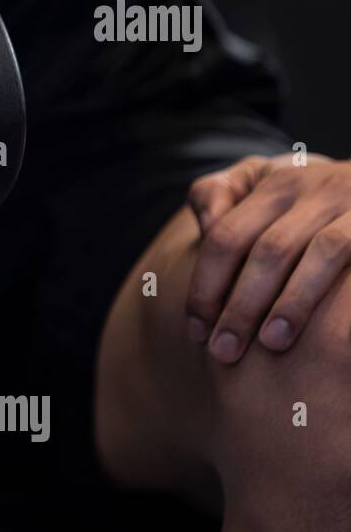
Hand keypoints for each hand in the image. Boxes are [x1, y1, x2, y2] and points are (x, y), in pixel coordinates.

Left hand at [185, 151, 350, 360]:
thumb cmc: (304, 192)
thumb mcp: (261, 180)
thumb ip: (220, 194)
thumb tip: (206, 225)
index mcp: (277, 183)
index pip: (227, 237)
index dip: (205, 286)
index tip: (195, 331)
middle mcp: (318, 190)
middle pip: (270, 250)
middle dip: (242, 306)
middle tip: (224, 351)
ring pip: (323, 253)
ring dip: (294, 302)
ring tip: (272, 344)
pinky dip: (346, 303)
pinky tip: (333, 334)